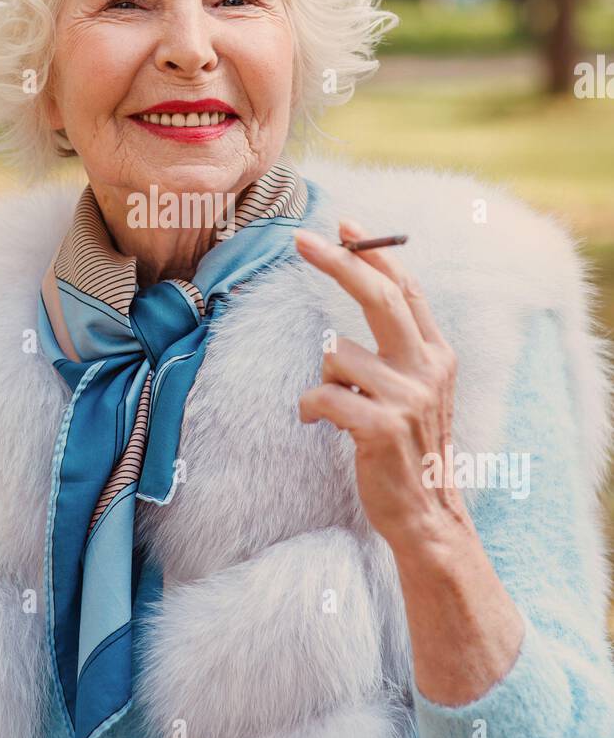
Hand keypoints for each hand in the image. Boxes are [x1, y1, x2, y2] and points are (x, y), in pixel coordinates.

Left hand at [296, 217, 464, 550]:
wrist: (426, 514)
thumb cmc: (408, 447)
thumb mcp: (416, 390)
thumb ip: (397, 346)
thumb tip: (363, 290)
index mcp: (438, 355)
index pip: (404, 290)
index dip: (373, 254)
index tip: (343, 224)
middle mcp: (428, 369)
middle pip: (377, 297)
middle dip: (338, 262)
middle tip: (300, 238)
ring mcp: (407, 398)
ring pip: (334, 353)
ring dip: (325, 380)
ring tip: (342, 410)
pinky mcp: (381, 427)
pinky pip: (321, 395)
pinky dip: (310, 408)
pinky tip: (323, 426)